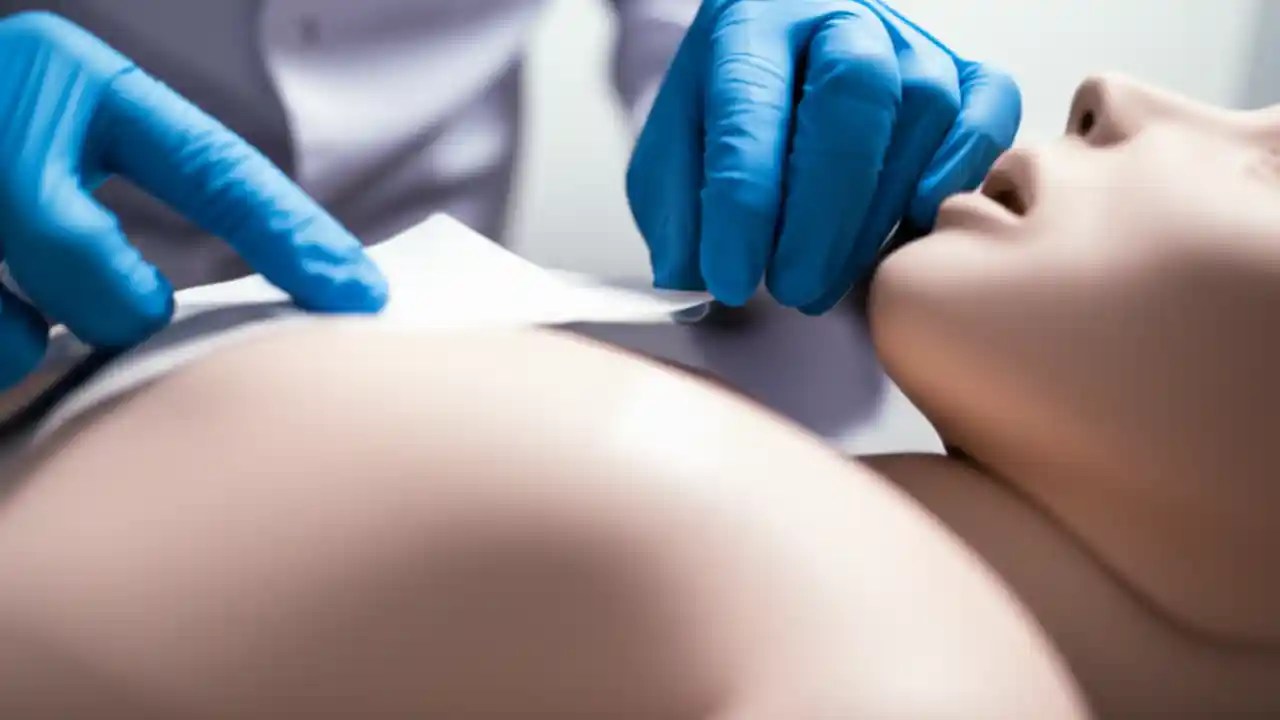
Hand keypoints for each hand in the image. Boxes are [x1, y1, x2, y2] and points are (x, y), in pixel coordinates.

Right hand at [0, 12, 386, 388]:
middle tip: (112, 298)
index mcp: (70, 75)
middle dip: (115, 309)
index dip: (293, 239)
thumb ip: (126, 186)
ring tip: (6, 299)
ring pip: (19, 339)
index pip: (215, 170)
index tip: (364, 297)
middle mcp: (6, 119)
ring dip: (18, 336)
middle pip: (104, 282)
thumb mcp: (58, 113)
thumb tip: (189, 309)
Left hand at [627, 0, 1020, 312]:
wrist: (776, 78)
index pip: (751, 104)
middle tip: (794, 290)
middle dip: (822, 212)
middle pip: (854, 93)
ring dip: (876, 213)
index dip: (744, 203)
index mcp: (750, 23)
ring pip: (922, 107)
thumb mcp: (672, 161)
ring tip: (829, 279)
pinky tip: (919, 218)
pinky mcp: (961, 72)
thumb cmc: (725, 124)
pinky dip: (964, 166)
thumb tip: (694, 280)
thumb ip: (677, 214)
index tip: (731, 278)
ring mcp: (907, 41)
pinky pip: (988, 107)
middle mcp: (836, 18)